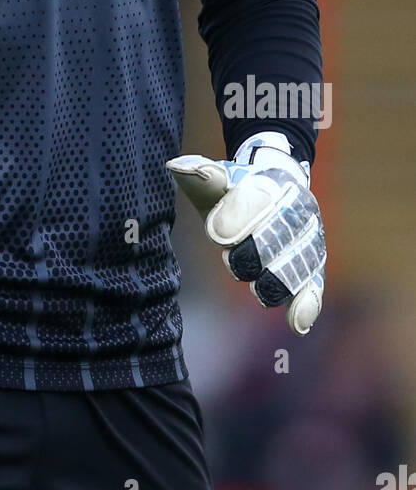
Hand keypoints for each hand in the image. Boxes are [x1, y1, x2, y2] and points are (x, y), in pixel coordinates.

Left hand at [166, 131, 325, 334]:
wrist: (276, 191)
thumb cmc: (235, 193)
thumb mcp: (217, 184)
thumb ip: (201, 178)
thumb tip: (176, 167)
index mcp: (273, 182)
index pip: (256, 201)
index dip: (235, 218)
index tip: (217, 233)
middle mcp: (298, 210)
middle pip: (275, 238)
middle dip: (251, 252)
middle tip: (233, 258)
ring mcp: (309, 240)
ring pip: (294, 267)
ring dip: (270, 280)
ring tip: (255, 283)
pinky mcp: (312, 268)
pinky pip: (312, 286)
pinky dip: (305, 304)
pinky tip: (296, 322)